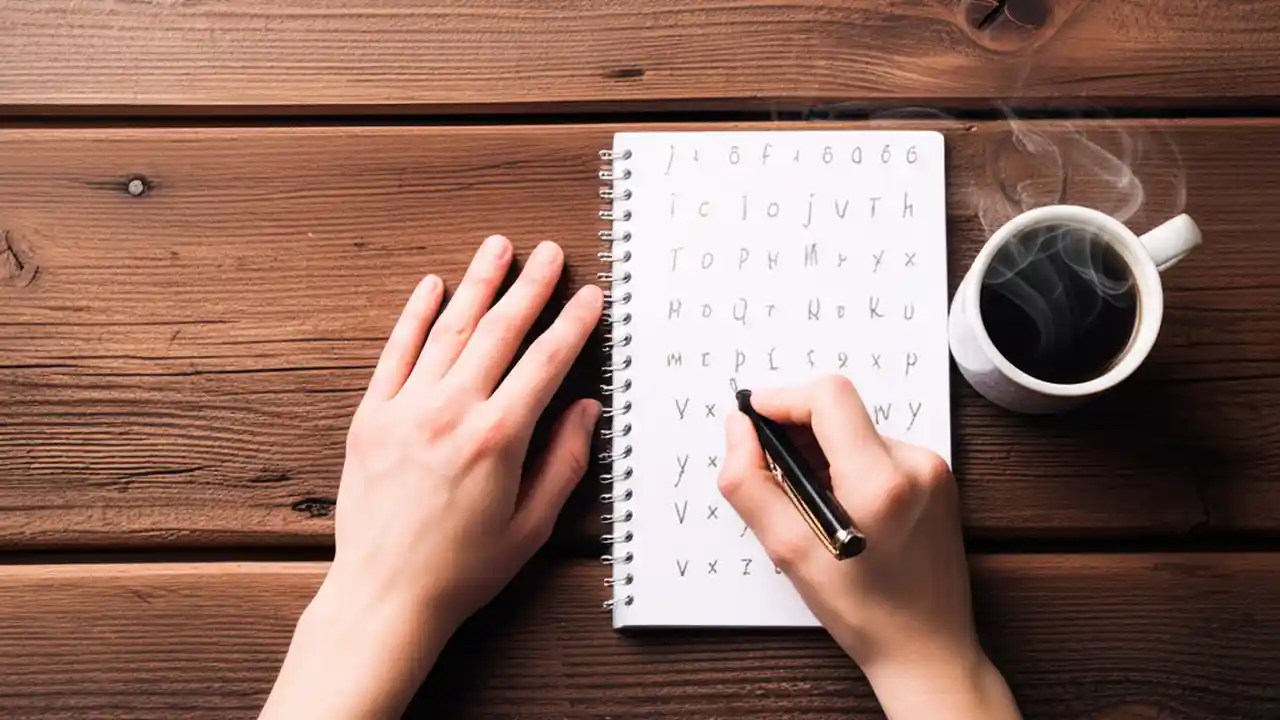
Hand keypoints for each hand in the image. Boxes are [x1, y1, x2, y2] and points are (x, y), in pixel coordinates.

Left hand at [262, 236, 603, 719]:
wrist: (384, 594)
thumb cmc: (462, 569)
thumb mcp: (531, 524)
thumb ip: (563, 460)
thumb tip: (585, 408)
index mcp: (498, 438)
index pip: (545, 362)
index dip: (572, 324)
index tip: (589, 296)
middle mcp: (452, 412)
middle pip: (500, 332)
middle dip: (530, 288)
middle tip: (550, 254)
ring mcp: (406, 409)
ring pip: (449, 331)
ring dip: (477, 285)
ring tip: (498, 248)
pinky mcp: (371, 417)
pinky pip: (395, 353)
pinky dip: (414, 317)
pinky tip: (432, 288)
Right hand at [719, 375, 1018, 719]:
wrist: (927, 649)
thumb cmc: (862, 611)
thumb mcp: (789, 551)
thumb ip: (751, 483)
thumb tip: (738, 429)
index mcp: (880, 481)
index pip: (828, 397)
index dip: (782, 399)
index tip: (754, 418)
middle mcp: (915, 465)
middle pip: (840, 412)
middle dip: (797, 431)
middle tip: (774, 473)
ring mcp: (932, 470)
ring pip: (856, 432)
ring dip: (823, 454)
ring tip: (811, 505)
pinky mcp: (938, 479)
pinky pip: (879, 451)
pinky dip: (849, 467)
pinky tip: (842, 510)